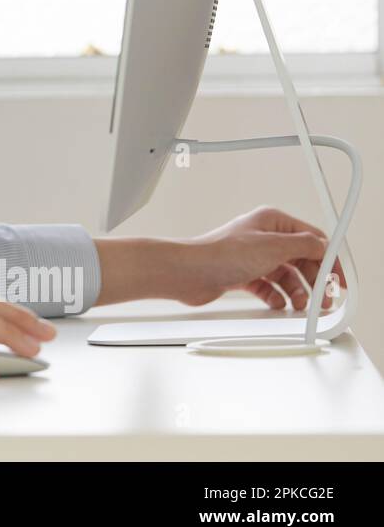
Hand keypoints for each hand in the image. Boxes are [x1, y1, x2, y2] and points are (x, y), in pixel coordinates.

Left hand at [173, 205, 345, 309]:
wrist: (188, 273)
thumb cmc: (221, 253)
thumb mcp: (273, 246)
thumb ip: (305, 245)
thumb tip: (324, 246)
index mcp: (272, 221)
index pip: (312, 239)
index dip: (329, 259)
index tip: (339, 279)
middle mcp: (262, 237)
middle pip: (301, 260)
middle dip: (314, 280)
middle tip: (322, 300)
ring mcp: (252, 257)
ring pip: (286, 276)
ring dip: (296, 292)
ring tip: (299, 305)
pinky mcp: (242, 275)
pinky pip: (269, 287)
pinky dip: (276, 297)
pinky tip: (278, 304)